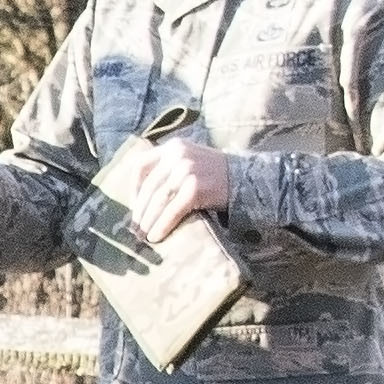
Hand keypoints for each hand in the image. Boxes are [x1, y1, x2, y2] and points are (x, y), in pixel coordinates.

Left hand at [112, 132, 234, 241]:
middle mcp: (178, 155)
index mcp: (173, 146)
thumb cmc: (215, 175)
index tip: (134, 206)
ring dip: (148, 222)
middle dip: (140, 212)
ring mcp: (187, 170)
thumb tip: (138, 199)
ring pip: (158, 201)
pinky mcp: (196, 188)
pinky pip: (172, 211)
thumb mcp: (190, 160)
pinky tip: (157, 236)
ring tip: (144, 236)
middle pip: (149, 188)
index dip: (133, 188)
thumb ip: (167, 169)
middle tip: (135, 229)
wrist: (249, 179)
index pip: (140, 165)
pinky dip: (162, 226)